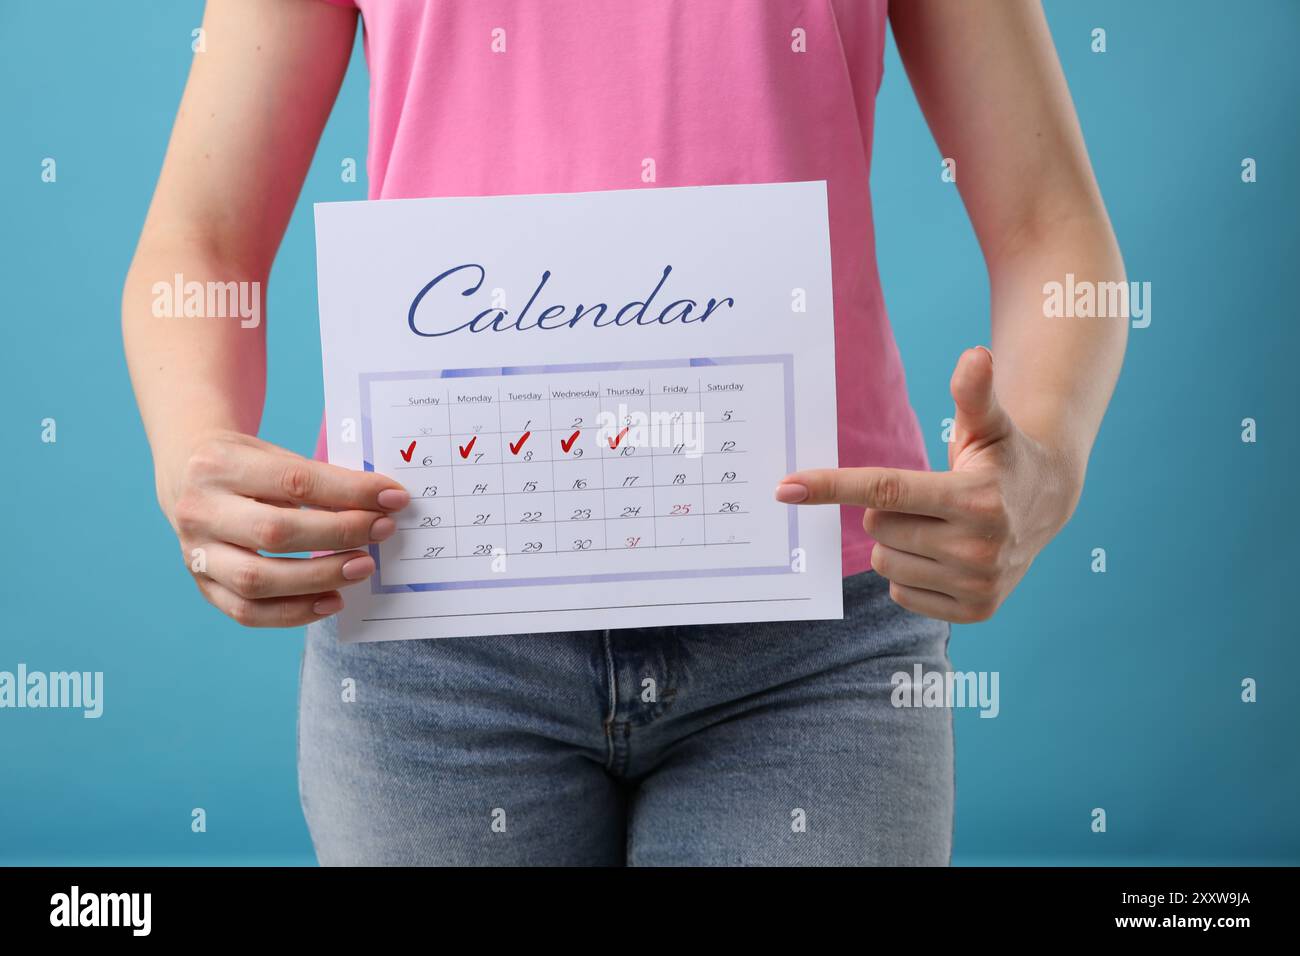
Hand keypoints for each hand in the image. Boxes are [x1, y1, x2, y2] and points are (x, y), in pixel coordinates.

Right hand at [160, 430, 409, 626]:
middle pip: (275, 533)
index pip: (295, 482)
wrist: (187, 474)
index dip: (350, 492)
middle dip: (338, 534)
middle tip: (382, 531)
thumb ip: (319, 479)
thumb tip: (381, 503)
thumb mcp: (274, 455)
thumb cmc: (246, 465)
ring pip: (258, 580)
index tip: (392, 497)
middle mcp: (199, 511)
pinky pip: (247, 612)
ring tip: (363, 566)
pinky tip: (332, 600)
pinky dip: (294, 612)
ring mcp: (194, 554)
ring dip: (320, 578)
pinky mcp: (202, 586)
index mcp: (219, 465)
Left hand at [774, 347, 1080, 623]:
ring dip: (897, 544)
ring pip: (884, 563)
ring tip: (937, 527)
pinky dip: (911, 573)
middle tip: (926, 499)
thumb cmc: (1004, 457)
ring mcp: (977, 584)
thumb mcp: (989, 423)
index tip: (786, 487)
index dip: (832, 486)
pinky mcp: (975, 611)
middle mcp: (978, 547)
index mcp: (976, 499)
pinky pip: (900, 592)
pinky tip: (944, 557)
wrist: (1048, 505)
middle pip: (878, 528)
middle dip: (887, 511)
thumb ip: (975, 392)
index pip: (885, 490)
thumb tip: (976, 354)